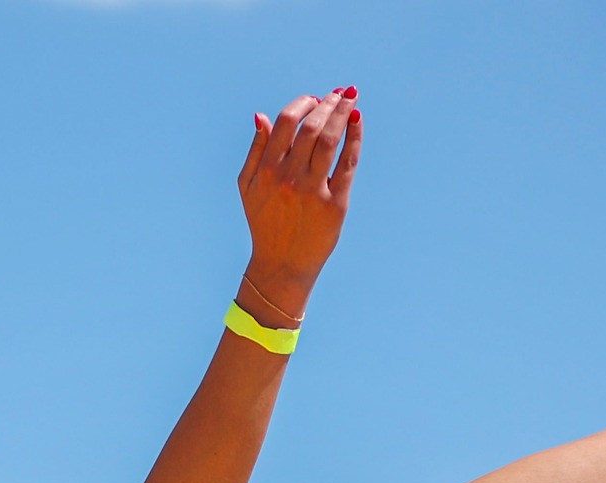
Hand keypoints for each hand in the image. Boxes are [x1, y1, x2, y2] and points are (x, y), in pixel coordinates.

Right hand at [237, 88, 361, 318]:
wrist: (282, 266)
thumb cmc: (265, 224)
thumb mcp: (248, 188)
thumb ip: (255, 151)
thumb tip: (262, 116)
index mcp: (267, 172)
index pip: (287, 122)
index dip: (303, 104)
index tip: (313, 99)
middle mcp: (290, 179)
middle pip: (312, 127)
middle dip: (327, 103)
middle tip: (337, 94)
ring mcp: (313, 191)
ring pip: (331, 139)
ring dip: (343, 112)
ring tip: (350, 99)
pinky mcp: (335, 204)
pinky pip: (347, 162)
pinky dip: (354, 137)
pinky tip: (357, 121)